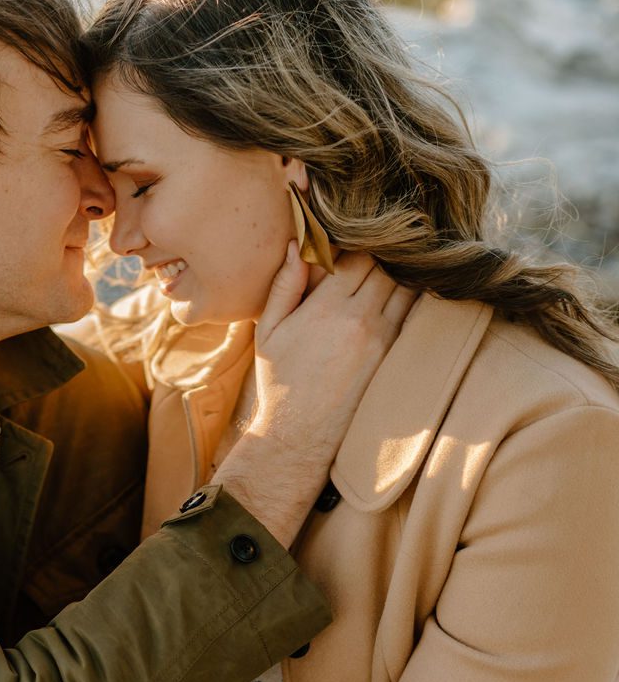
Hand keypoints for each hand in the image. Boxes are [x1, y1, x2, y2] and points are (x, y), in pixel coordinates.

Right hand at [216, 244, 413, 544]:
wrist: (299, 436)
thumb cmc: (279, 383)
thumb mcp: (268, 331)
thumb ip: (284, 286)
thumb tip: (298, 245)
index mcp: (327, 309)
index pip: (360, 257)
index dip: (357, 249)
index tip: (349, 252)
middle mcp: (361, 321)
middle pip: (388, 269)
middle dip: (381, 261)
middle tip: (371, 262)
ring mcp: (383, 341)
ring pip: (407, 290)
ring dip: (399, 280)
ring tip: (387, 279)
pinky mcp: (394, 358)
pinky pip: (412, 316)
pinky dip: (409, 304)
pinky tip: (397, 303)